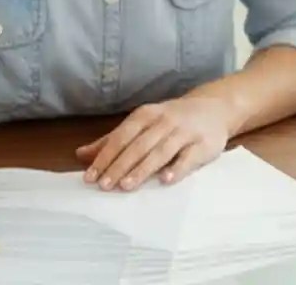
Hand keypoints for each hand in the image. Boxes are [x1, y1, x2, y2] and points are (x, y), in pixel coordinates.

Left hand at [75, 95, 231, 191]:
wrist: (214, 108)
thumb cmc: (171, 120)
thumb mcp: (141, 124)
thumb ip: (112, 140)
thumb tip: (81, 154)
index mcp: (145, 115)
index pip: (120, 137)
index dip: (105, 157)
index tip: (91, 176)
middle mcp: (163, 122)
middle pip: (137, 146)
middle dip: (119, 166)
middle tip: (104, 186)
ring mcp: (184, 132)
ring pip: (159, 152)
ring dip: (142, 169)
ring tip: (126, 186)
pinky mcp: (203, 144)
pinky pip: (188, 158)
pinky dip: (177, 168)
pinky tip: (165, 180)